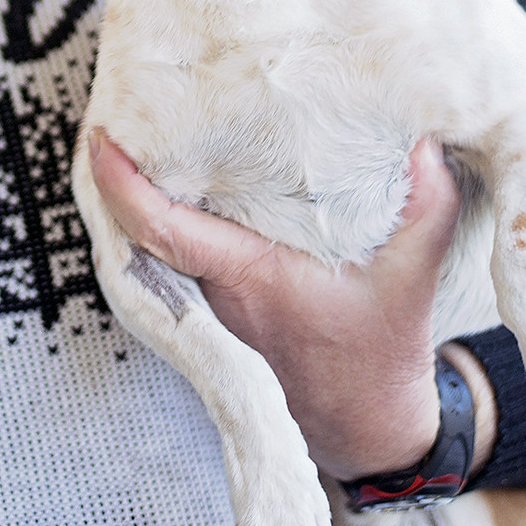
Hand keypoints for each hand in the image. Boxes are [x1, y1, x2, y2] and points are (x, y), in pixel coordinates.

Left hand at [89, 131, 494, 481]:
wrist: (365, 426)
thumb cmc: (378, 356)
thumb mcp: (412, 276)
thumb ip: (427, 206)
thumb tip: (426, 140)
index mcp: (245, 275)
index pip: (159, 227)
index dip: (120, 184)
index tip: (99, 140)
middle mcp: (214, 286)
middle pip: (144, 221)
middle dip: (123, 165)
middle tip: (117, 99)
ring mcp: (210, 296)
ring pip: (158, 234)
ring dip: (145, 184)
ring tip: (142, 118)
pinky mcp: (218, 301)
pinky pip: (176, 246)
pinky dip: (166, 207)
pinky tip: (175, 165)